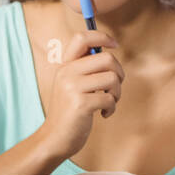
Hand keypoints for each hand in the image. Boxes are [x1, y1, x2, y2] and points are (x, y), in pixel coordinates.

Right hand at [40, 31, 123, 158]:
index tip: (114, 44)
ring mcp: (72, 88)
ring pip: (112, 78)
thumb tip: (107, 51)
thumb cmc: (69, 112)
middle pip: (106, 58)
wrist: (54, 139)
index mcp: (65, 65)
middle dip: (119, 73)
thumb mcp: (71, 85)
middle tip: (114, 88)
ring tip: (109, 102)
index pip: (81, 37)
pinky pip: (109, 98)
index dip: (102, 36)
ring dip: (117, 93)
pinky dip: (111, 108)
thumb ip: (85, 68)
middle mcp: (67, 73)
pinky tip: (103, 114)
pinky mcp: (80, 104)